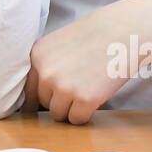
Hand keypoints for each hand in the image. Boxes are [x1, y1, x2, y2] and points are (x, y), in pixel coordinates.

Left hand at [24, 1, 132, 123]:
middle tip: (78, 86)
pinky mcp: (84, 99)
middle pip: (44, 103)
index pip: (27, 89)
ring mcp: (64, 87)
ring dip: (71, 109)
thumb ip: (45, 65)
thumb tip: (34, 95)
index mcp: (36, 56)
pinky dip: (85, 114)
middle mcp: (45, 73)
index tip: (43, 105)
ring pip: (58, 115)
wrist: (124, 31)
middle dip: (59, 100)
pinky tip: (94, 98)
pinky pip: (76, 120)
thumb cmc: (94, 36)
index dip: (38, 98)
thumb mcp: (58, 43)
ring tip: (86, 90)